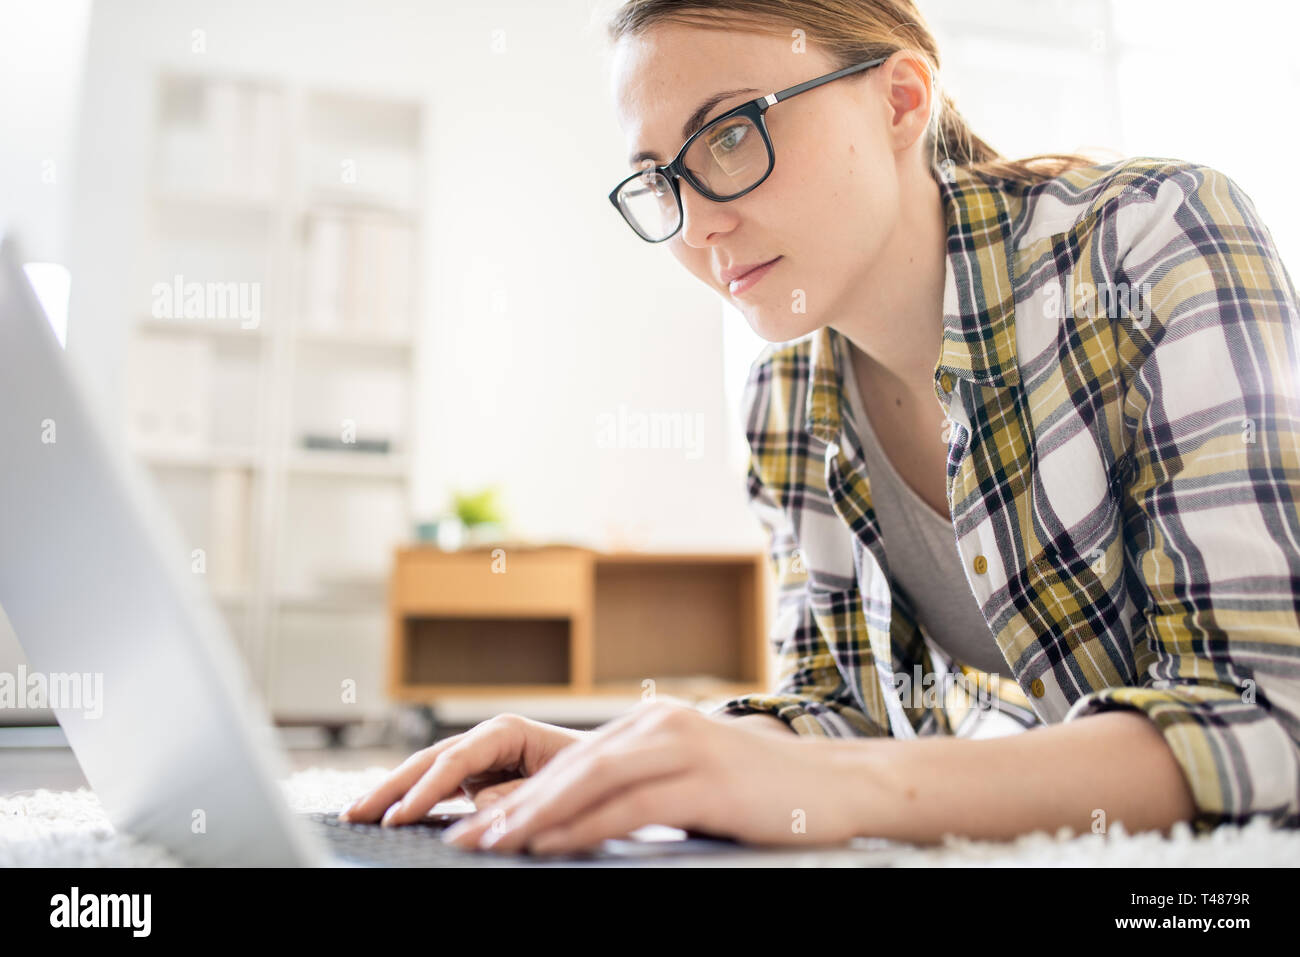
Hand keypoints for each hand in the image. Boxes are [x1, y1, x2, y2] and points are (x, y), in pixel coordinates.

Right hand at [339, 713, 589, 825]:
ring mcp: (482, 759)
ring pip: (428, 772)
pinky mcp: (479, 778)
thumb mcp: (567, 781)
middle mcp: (489, 740)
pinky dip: (413, 800)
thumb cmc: (598, 772)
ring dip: (393, 792)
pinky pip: (440, 788)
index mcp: (508, 731)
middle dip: (393, 787)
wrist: (617, 769)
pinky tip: (389, 813)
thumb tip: (478, 802)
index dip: (426, 789)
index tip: (401, 816)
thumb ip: (521, 790)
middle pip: (430, 760)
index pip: (456, 758)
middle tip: (357, 814)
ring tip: (357, 813)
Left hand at [440, 698, 864, 855]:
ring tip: (492, 847)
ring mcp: (685, 748)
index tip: (477, 824)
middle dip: (512, 808)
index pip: (571, 762)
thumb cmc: (761, 796)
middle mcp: (660, 726)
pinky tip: (551, 849)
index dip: (519, 794)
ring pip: (591, 783)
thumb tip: (578, 822)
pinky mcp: (705, 780)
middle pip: (570, 770)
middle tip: (464, 839)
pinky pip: (631, 806)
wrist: (838, 788)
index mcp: (651, 725)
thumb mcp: (690, 784)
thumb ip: (637, 791)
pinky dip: (585, 828)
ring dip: (535, 818)